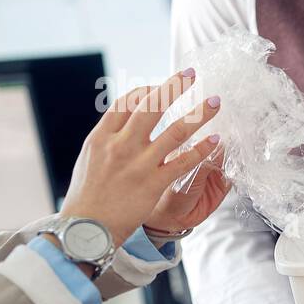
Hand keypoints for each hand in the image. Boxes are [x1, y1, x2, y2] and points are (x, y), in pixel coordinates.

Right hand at [60, 69, 221, 245]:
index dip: (147, 90)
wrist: (87, 229)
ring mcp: (139, 164)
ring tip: (215, 102)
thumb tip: (125, 121)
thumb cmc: (88, 196)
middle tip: (192, 74)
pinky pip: (184, 161)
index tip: (162, 85)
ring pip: (175, 131)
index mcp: (101, 136)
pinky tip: (216, 140)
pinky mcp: (154, 184)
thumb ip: (108, 138)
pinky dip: (202, 149)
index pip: (127, 102)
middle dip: (174, 86)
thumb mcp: (90, 158)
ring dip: (198, 114)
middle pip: (152, 106)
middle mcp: (120, 145)